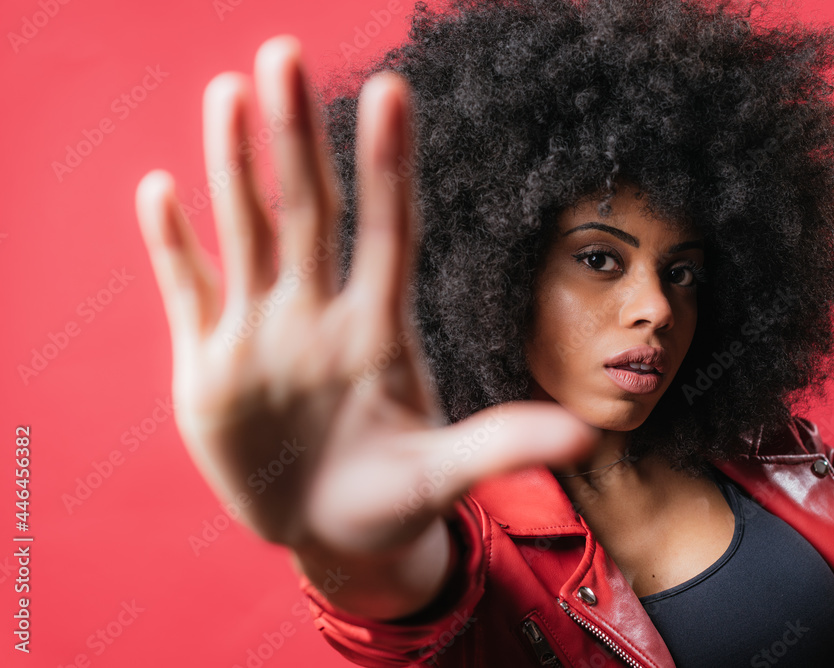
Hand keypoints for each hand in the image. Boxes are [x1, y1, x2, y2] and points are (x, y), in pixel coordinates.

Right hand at [134, 36, 596, 567]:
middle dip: (296, 136)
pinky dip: (173, 246)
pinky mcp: (210, 368)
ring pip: (247, 233)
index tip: (394, 91)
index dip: (388, 166)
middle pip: (308, 210)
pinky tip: (159, 188)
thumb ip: (500, 446)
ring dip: (233, 167)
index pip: (388, 231)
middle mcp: (320, 316)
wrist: (331, 535)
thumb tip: (586, 430)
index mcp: (380, 332)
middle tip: (283, 54)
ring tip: (227, 91)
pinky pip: (189, 292)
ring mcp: (262, 336)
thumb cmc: (393, 501)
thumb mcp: (443, 477)